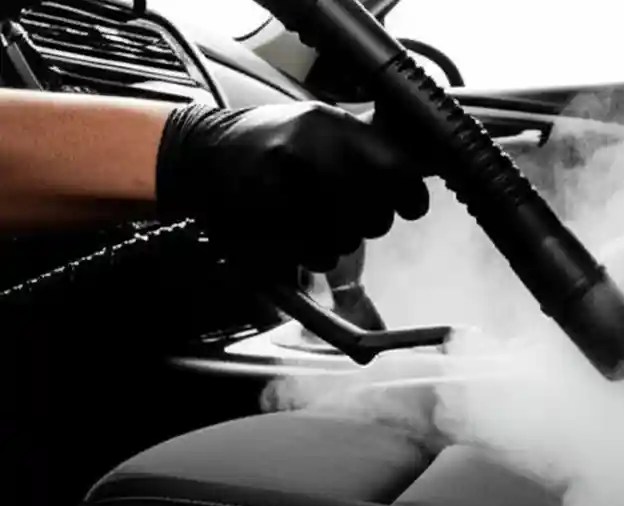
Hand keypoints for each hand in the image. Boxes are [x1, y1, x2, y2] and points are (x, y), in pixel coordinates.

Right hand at [154, 102, 429, 271]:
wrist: (198, 154)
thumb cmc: (269, 143)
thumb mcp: (321, 126)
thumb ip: (369, 146)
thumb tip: (420, 172)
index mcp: (331, 125)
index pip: (399, 171)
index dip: (410, 197)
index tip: (407, 205)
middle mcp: (310, 153)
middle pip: (377, 215)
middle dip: (370, 221)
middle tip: (348, 212)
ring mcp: (284, 189)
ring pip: (348, 242)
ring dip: (339, 241)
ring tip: (314, 220)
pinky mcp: (264, 225)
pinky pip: (316, 257)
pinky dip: (312, 256)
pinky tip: (295, 234)